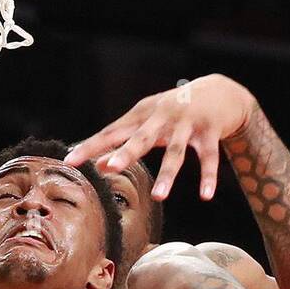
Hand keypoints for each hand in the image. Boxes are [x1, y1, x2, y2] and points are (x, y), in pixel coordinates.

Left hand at [66, 74, 255, 200]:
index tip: (70, 161)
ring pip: (176, 151)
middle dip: (127, 152)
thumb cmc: (174, 111)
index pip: (112, 132)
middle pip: (142, 137)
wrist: (219, 92)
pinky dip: (208, 176)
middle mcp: (162, 117)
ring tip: (159, 197)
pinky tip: (205, 196)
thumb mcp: (148, 123)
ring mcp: (187, 123)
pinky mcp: (209, 131)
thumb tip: (101, 165)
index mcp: (142, 115)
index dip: (91, 146)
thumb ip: (126, 142)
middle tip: (112, 168)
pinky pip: (209, 157)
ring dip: (168, 174)